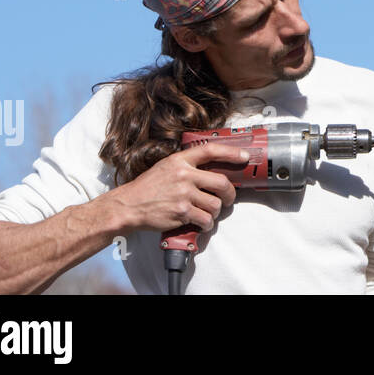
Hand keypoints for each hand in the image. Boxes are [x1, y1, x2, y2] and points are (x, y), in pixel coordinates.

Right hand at [103, 141, 245, 234]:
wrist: (129, 206)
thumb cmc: (148, 187)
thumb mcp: (166, 167)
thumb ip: (188, 166)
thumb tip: (213, 171)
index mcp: (180, 161)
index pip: (211, 150)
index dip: (231, 153)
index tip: (244, 157)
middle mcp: (184, 175)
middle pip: (221, 182)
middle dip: (230, 193)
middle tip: (228, 198)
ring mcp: (183, 194)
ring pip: (216, 204)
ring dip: (216, 212)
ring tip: (208, 213)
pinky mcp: (181, 212)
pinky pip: (206, 219)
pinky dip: (207, 224)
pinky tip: (201, 223)